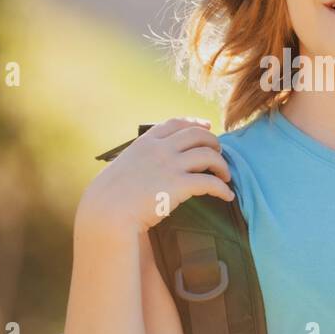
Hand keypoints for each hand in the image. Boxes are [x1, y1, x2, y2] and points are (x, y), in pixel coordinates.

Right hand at [76, 117, 234, 236]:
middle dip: (213, 142)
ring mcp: (170, 165)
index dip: (196, 123)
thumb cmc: (110, 195)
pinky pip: (210, 182)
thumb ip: (138, 158)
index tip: (207, 126)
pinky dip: (222, 189)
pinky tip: (227, 196)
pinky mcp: (179, 185)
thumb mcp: (122, 165)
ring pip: (208, 155)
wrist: (107, 211)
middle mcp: (160, 149)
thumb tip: (145, 163)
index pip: (176, 123)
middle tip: (219, 154)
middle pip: (198, 135)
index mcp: (146, 142)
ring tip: (225, 176)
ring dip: (222, 165)